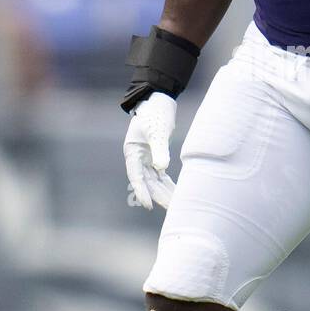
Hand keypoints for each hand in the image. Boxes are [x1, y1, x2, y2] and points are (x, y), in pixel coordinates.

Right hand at [123, 91, 176, 209]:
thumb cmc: (155, 114)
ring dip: (165, 192)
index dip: (142, 192)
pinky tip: (177, 194)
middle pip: (148, 182)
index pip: (136, 177)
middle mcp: (138, 158)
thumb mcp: (157, 131)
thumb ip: (159, 149)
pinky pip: (162, 176)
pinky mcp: (156, 157)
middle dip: (159, 196)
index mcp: (132, 152)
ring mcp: (147, 159)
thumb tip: (162, 168)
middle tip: (171, 209)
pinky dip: (169, 184)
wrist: (159, 102)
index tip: (148, 205)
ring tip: (176, 206)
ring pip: (156, 181)